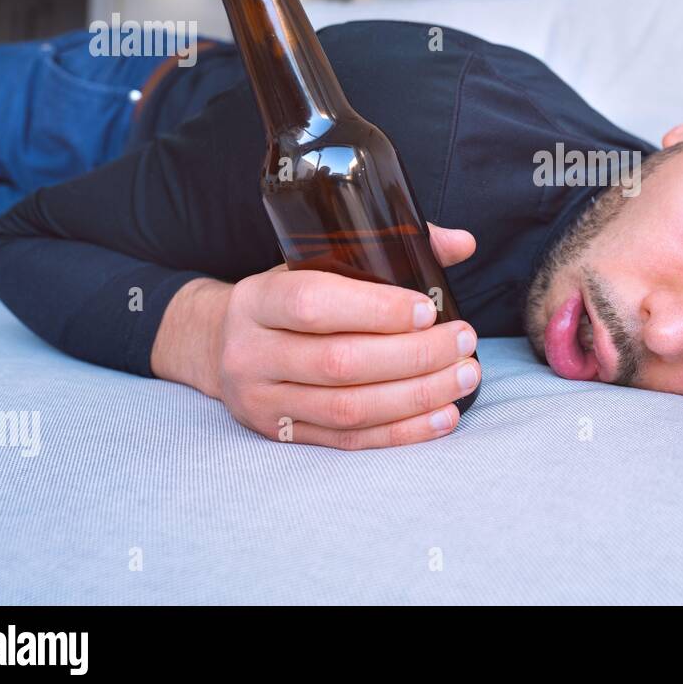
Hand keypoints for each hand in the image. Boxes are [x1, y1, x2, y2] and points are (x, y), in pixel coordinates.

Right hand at [152, 223, 478, 448]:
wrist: (217, 345)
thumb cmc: (285, 298)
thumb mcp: (314, 262)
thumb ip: (385, 249)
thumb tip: (461, 243)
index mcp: (257, 300)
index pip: (313, 305)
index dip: (376, 309)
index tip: (429, 307)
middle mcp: (252, 354)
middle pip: (339, 363)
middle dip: (414, 355)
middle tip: (464, 341)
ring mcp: (264, 402)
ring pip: (349, 408)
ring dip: (418, 396)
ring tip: (465, 376)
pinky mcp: (282, 435)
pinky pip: (350, 441)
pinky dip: (403, 432)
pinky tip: (443, 416)